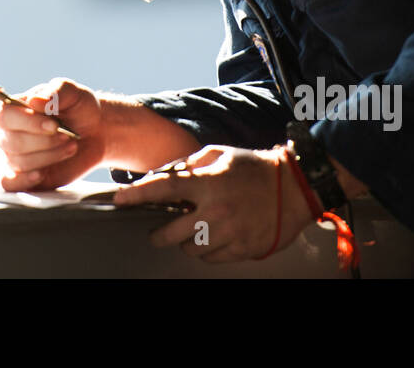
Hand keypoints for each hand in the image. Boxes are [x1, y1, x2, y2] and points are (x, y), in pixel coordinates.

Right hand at [0, 79, 105, 190]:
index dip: (27, 122)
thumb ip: (55, 92)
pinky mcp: (25, 177)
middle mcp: (8, 133)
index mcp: (14, 109)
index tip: (54, 124)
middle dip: (45, 142)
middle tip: (68, 137)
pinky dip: (23, 181)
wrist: (95, 132)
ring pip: (20, 163)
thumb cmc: (78, 108)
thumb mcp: (73, 93)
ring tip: (70, 146)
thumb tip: (34, 100)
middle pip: (13, 142)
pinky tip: (41, 174)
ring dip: (49, 156)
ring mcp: (15, 156)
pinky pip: (10, 184)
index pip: (4, 115)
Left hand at [112, 144, 315, 262]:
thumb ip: (189, 164)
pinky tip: (216, 236)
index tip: (119, 199)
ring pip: (190, 249)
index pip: (163, 189)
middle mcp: (216, 211)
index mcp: (208, 183)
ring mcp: (229, 234)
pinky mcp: (242, 250)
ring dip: (187, 241)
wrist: (294, 188)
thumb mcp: (220, 155)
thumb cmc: (253, 168)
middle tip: (158, 230)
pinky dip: (208, 250)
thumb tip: (162, 174)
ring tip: (197, 229)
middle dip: (159, 233)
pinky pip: (212, 258)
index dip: (137, 194)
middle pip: (170, 233)